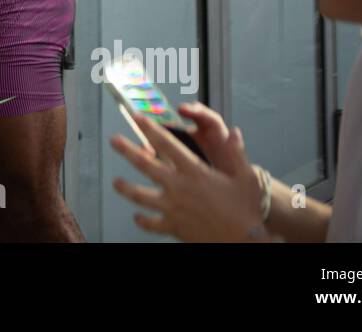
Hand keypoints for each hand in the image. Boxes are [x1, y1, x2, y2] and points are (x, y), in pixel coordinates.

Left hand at [109, 110, 262, 241]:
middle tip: (114, 141)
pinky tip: (137, 217)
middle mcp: (180, 187)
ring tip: (116, 182)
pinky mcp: (173, 227)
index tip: (138, 118)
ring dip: (126, 188)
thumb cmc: (247, 210)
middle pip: (145, 165)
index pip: (167, 144)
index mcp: (195, 171)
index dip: (150, 128)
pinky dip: (142, 220)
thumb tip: (234, 132)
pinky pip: (152, 223)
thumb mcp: (247, 178)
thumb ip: (237, 153)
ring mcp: (173, 208)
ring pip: (140, 195)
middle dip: (127, 150)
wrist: (244, 242)